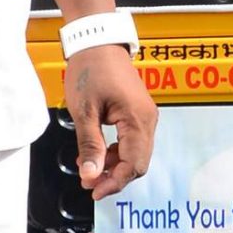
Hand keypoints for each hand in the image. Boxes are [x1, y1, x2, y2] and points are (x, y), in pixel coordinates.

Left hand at [65, 45, 155, 199]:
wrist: (97, 41)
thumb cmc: (92, 68)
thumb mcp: (84, 111)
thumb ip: (90, 145)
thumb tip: (91, 174)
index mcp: (138, 120)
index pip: (133, 165)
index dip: (114, 182)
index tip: (94, 190)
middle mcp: (148, 119)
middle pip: (138, 163)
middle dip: (114, 176)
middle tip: (90, 182)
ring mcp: (145, 116)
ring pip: (135, 154)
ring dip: (114, 165)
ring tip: (89, 166)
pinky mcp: (138, 113)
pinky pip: (132, 141)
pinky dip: (116, 152)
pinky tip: (97, 152)